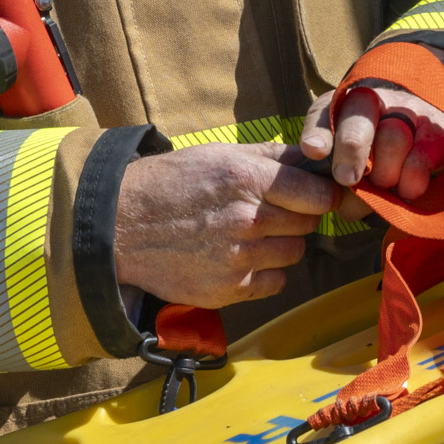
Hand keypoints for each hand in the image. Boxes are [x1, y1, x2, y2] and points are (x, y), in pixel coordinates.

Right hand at [111, 144, 332, 309]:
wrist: (122, 225)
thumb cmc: (171, 184)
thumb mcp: (217, 155)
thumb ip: (269, 155)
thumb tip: (312, 156)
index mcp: (247, 179)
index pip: (316, 195)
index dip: (321, 196)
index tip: (316, 197)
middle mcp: (246, 220)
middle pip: (308, 225)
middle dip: (298, 218)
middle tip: (274, 214)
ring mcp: (238, 258)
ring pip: (294, 254)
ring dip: (282, 245)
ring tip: (253, 235)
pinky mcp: (229, 289)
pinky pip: (275, 283)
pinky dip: (266, 273)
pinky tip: (243, 258)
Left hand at [300, 79, 443, 203]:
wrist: (424, 129)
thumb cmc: (372, 153)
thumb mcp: (344, 156)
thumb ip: (335, 174)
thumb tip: (345, 204)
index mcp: (342, 105)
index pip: (324, 113)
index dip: (318, 132)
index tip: (314, 152)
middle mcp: (376, 101)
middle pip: (360, 121)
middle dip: (351, 149)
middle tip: (347, 178)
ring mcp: (409, 114)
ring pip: (392, 139)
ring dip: (383, 173)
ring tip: (384, 185)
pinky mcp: (438, 134)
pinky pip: (421, 160)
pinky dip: (409, 181)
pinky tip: (405, 189)